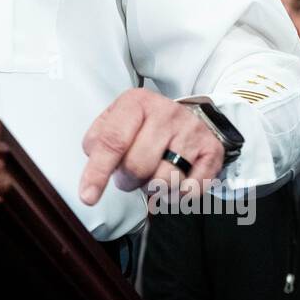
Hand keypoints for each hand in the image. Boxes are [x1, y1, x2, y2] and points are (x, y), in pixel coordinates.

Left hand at [78, 88, 224, 204]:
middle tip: (130, 174)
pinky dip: (175, 196)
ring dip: (151, 189)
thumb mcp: (118, 120)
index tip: (88, 196)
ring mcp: (191, 131)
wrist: (190, 116)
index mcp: (137, 102)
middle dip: (128, 180)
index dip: (98, 172)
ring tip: (152, 175)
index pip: (113, 141)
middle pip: (137, 166)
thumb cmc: (146, 125)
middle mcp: (166, 113)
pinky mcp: (212, 150)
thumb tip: (93, 164)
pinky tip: (172, 182)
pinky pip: (189, 191)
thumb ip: (99, 140)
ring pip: (163, 182)